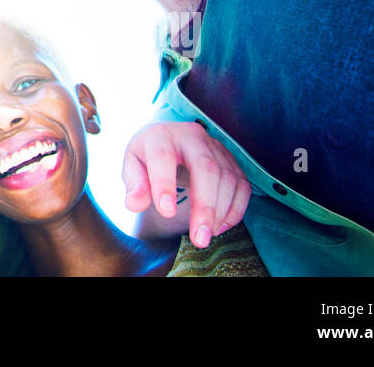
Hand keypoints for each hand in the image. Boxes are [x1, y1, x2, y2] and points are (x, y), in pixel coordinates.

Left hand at [122, 122, 250, 248]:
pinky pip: (242, 185)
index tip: (166, 212)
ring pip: (228, 178)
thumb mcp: (132, 166)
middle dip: (205, 205)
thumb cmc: (148, 156)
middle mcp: (191, 136)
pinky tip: (219, 227)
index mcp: (161, 136)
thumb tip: (134, 203)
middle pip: (206, 167)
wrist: (167, 140)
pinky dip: (235, 210)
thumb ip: (134, 184)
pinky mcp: (231, 160)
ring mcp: (215, 146)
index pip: (163, 157)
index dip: (165, 185)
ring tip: (204, 236)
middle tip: (199, 238)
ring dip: (220, 212)